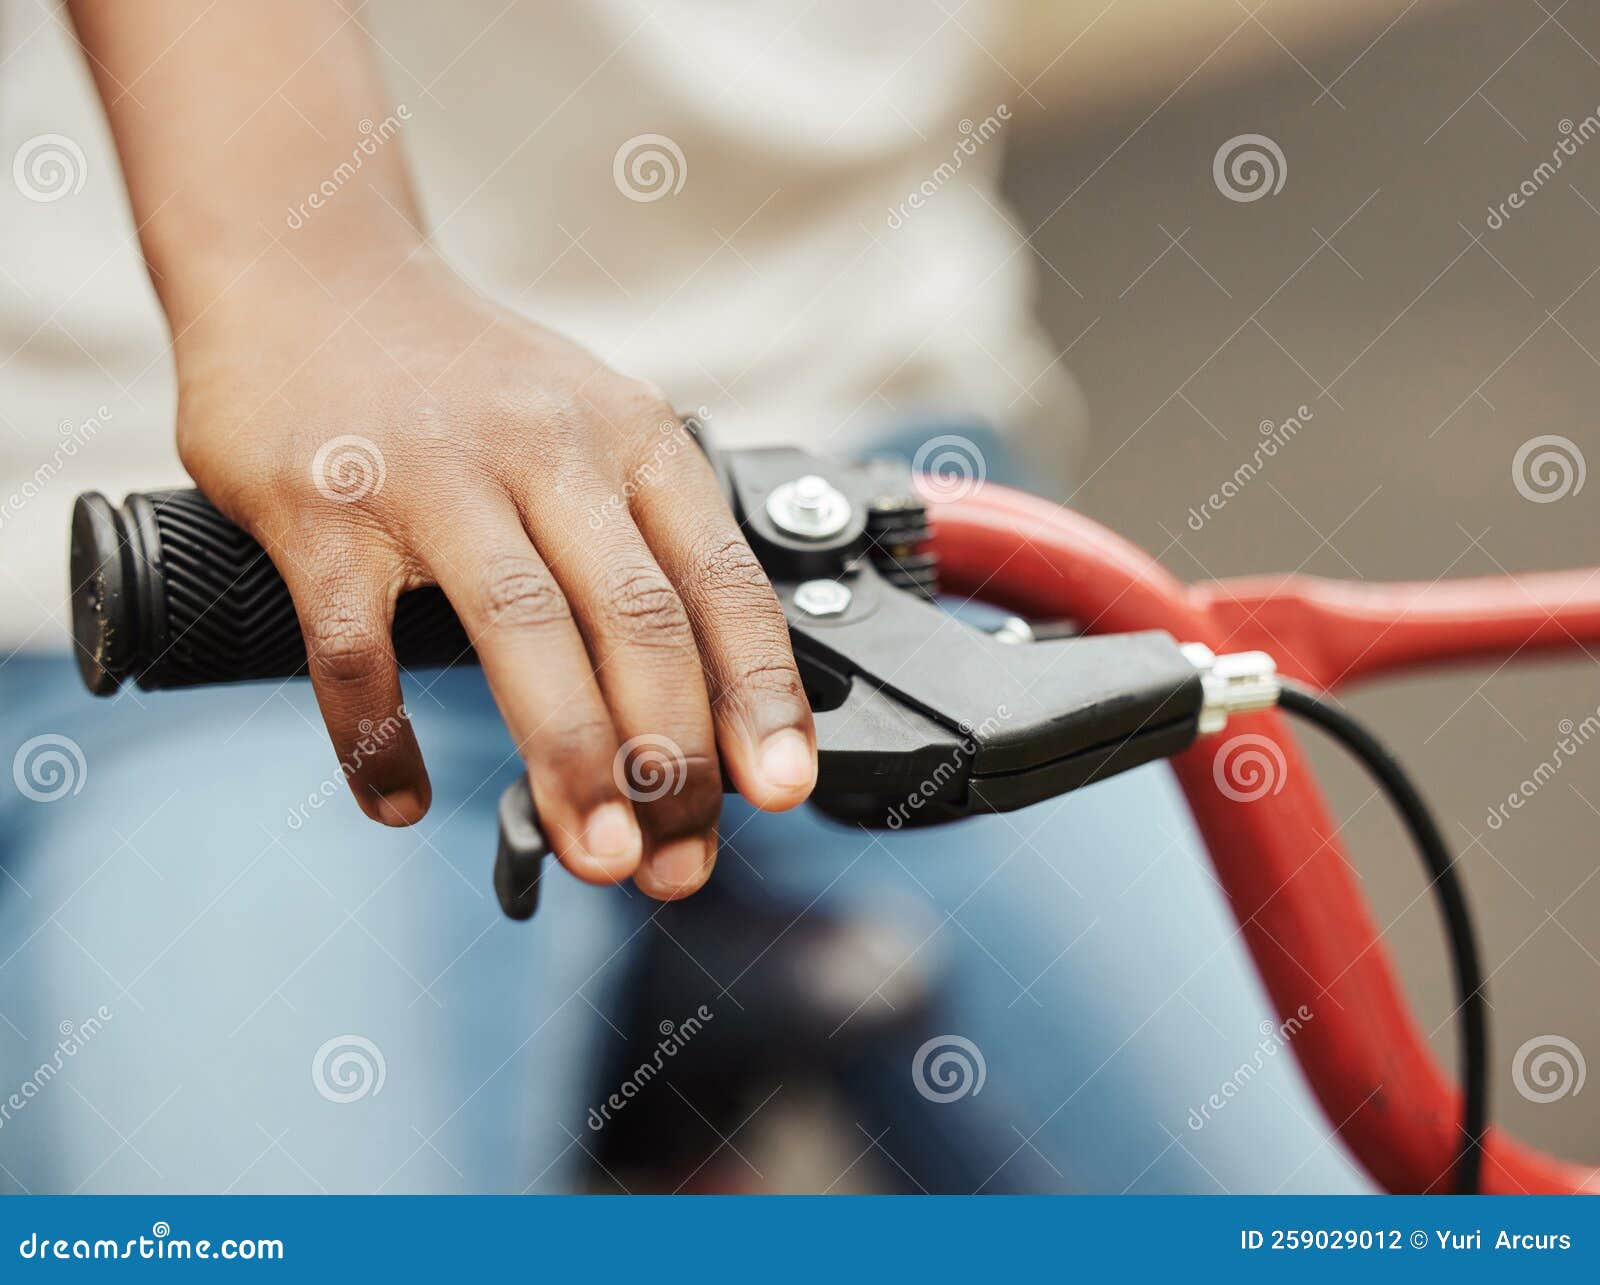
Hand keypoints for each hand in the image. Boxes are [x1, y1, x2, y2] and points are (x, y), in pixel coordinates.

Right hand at [174, 245, 815, 899]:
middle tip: (679, 859)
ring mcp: (430, 475)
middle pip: (636, 620)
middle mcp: (546, 449)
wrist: (313, 265)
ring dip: (571, 759)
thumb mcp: (591, 423)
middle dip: (671, 758)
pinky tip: (400, 800)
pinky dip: (380, 743)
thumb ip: (645, 539)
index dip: (761, 694)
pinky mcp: (320, 509)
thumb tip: (712, 702)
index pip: (722, 579)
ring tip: (600, 855)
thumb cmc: (469, 377)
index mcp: (631, 436)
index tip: (780, 788)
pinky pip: (355, 651)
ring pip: (519, 633)